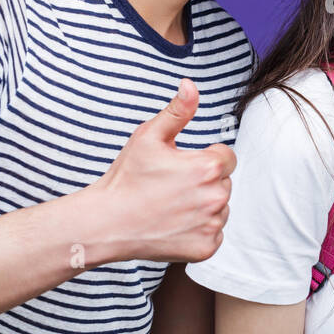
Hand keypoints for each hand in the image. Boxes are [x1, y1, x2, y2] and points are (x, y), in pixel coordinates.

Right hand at [86, 78, 235, 264]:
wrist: (106, 223)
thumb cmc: (126, 178)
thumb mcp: (148, 137)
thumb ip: (177, 111)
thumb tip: (191, 85)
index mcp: (207, 168)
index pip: (226, 156)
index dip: (204, 157)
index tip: (182, 165)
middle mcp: (216, 197)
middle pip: (224, 182)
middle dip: (204, 181)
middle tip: (171, 186)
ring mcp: (212, 225)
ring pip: (220, 208)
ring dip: (203, 205)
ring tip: (171, 205)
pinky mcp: (206, 248)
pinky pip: (214, 232)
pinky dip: (199, 229)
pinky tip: (174, 224)